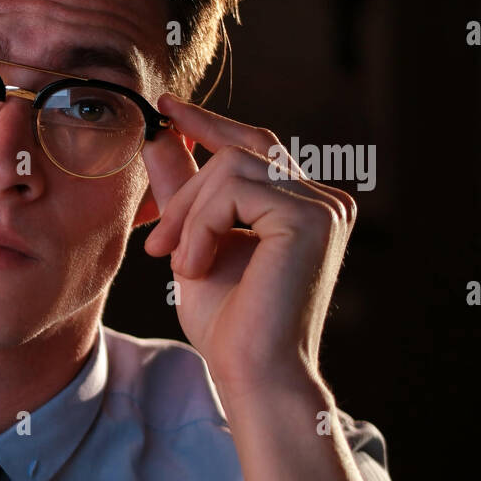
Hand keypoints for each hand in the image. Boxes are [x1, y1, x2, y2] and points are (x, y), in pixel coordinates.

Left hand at [140, 94, 357, 394]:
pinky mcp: (311, 216)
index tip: (164, 107)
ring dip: (189, 217)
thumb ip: (183, 189)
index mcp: (303, 205)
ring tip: (179, 265)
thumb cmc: (228, 324)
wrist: (252, 373)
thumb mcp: (193, 243)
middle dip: (185, 191)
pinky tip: (194, 269)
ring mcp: (323, 205)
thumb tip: (157, 134)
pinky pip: (233, 190)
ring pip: (230, 166)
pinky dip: (200, 228)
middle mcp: (323, 199)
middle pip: (238, 150)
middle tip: (156, 245)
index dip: (209, 123)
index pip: (254, 144)